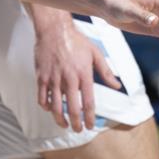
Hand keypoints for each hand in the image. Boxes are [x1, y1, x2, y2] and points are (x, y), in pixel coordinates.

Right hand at [34, 14, 121, 133]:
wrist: (54, 29)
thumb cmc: (76, 40)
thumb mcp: (95, 53)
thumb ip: (106, 72)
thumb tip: (117, 86)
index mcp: (83, 74)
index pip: (88, 103)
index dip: (90, 118)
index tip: (91, 126)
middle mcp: (68, 78)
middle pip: (72, 108)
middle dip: (76, 123)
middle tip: (78, 130)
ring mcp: (53, 78)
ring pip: (55, 106)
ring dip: (60, 119)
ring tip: (64, 124)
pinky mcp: (41, 77)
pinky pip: (42, 98)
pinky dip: (46, 107)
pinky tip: (50, 109)